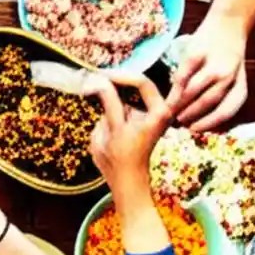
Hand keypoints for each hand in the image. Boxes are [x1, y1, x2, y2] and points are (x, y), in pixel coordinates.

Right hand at [85, 71, 171, 199]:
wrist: (125, 179)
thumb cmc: (122, 158)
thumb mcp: (114, 127)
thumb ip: (109, 101)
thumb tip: (98, 80)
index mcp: (160, 111)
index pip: (142, 82)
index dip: (121, 76)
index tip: (101, 75)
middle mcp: (160, 110)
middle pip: (137, 84)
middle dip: (116, 80)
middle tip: (95, 77)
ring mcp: (150, 113)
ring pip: (130, 92)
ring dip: (113, 88)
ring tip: (94, 86)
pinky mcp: (139, 118)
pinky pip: (125, 101)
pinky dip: (113, 98)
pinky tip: (99, 99)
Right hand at [167, 12, 249, 130]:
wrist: (227, 23)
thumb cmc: (226, 56)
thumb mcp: (232, 76)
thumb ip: (221, 95)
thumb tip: (197, 119)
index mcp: (240, 83)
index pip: (227, 110)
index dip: (209, 123)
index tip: (195, 130)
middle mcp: (229, 75)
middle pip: (208, 102)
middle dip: (191, 116)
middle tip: (178, 123)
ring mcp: (213, 63)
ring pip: (193, 91)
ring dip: (180, 105)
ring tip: (171, 112)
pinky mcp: (196, 54)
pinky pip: (182, 77)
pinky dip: (174, 90)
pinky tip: (170, 97)